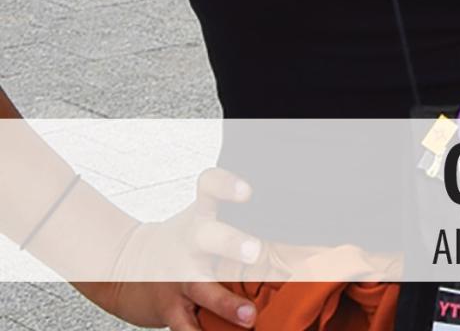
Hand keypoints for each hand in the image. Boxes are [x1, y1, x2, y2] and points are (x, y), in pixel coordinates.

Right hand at [77, 168, 263, 330]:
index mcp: (201, 213)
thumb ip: (237, 216)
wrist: (126, 268)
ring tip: (250, 316)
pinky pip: (186, 327)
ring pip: (201, 288)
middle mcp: (190, 242)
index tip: (248, 191)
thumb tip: (291, 218)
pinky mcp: (170, 308)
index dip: (227, 185)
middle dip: (232, 243)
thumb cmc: (183, 241)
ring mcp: (177, 277)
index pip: (211, 187)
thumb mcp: (201, 217)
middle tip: (255, 251)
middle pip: (209, 236)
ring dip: (226, 303)